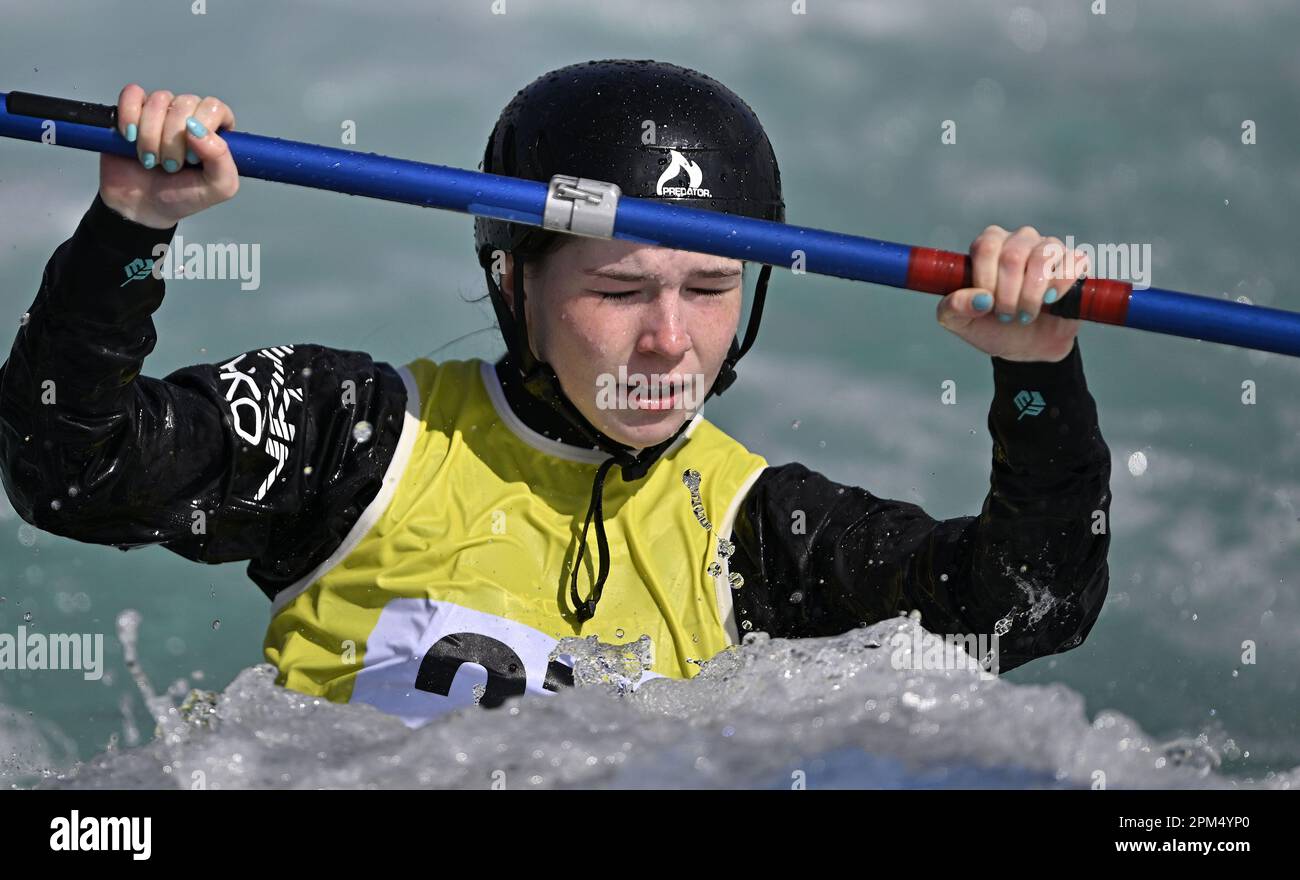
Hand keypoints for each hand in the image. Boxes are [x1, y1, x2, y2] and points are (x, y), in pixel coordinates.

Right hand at [98, 84, 239, 229]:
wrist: (141, 207)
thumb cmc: (181, 197)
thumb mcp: (218, 188)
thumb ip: (222, 160)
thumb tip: (198, 129)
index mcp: (214, 131)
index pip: (215, 107)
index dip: (202, 128)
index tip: (193, 157)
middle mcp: (189, 117)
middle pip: (185, 103)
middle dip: (174, 139)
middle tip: (171, 165)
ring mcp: (160, 112)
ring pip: (158, 100)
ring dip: (151, 135)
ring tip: (152, 160)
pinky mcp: (133, 111)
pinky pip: (131, 94)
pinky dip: (129, 115)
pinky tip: (130, 137)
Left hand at [935, 225, 1088, 362]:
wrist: (1026, 347)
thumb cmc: (991, 327)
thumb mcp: (960, 323)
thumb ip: (952, 308)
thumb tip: (978, 299)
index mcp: (988, 245)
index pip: (986, 247)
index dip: (986, 280)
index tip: (987, 306)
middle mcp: (1019, 240)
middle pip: (1013, 255)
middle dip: (1008, 294)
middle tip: (1006, 315)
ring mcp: (1048, 248)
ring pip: (1043, 257)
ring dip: (1032, 294)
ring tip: (1026, 314)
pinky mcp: (1074, 262)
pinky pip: (1074, 262)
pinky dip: (1061, 285)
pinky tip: (1051, 301)